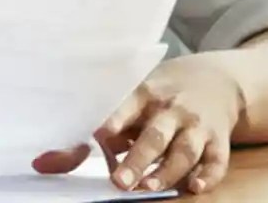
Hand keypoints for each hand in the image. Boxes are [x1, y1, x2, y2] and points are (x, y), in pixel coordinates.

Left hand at [33, 56, 242, 194]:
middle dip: (138, 158)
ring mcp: (197, 124)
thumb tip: (49, 162)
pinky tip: (195, 187)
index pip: (125, 107)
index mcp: (144, 94)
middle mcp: (171, 108)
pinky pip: (217, 159)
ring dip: (168, 169)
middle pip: (155, 134)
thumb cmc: (160, 94)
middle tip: (120, 181)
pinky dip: (208, 174)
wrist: (217, 79)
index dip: (113, 122)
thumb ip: (102, 130)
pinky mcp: (219, 140)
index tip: (98, 137)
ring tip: (150, 187)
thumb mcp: (134, 100)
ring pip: (185, 149)